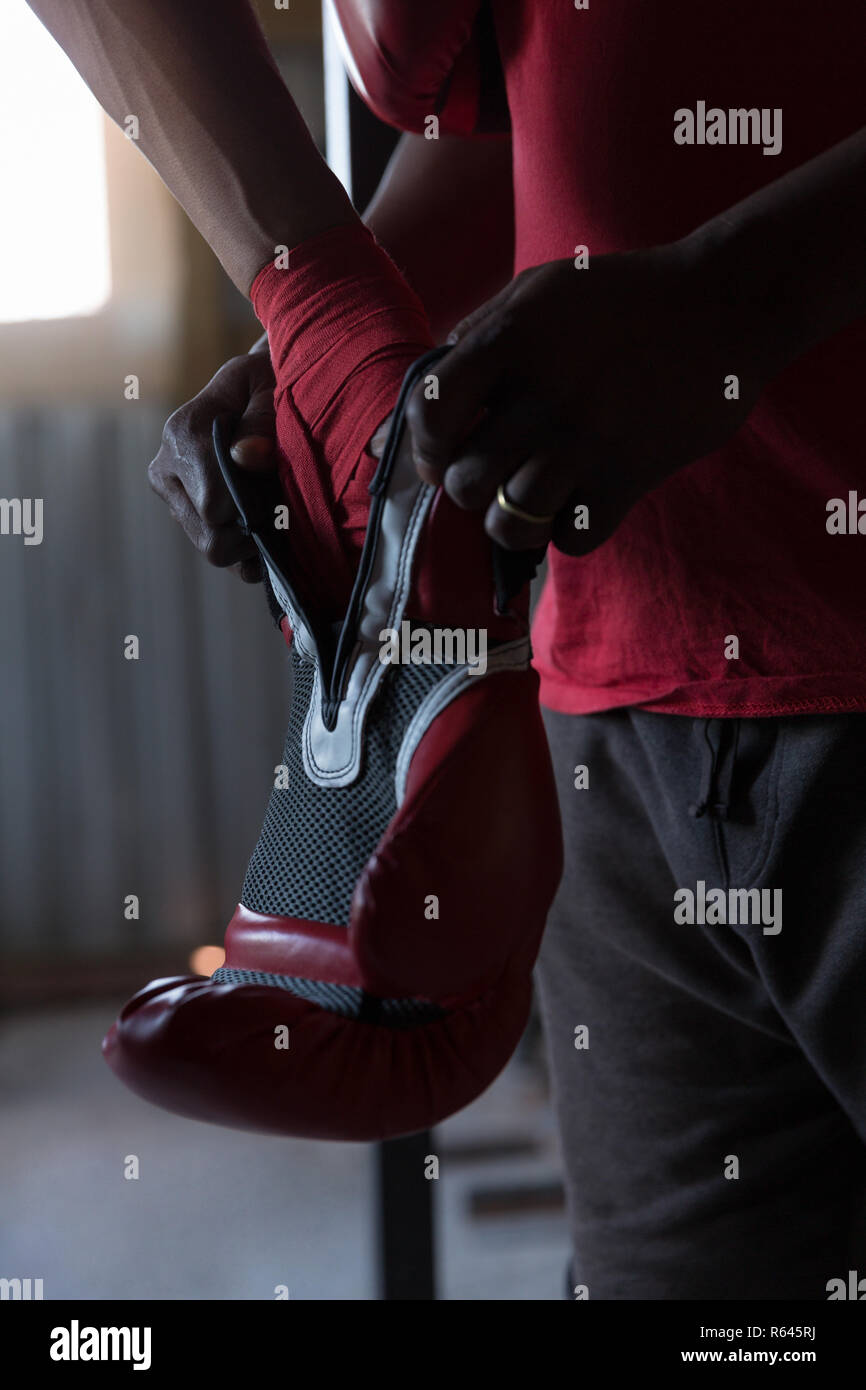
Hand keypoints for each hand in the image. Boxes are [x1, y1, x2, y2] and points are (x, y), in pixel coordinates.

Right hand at [148, 349, 276, 581]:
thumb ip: (262, 420)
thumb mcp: (273, 387)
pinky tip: (267, 528)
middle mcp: (166, 469)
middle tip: (280, 500)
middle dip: (253, 527)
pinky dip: (248, 551)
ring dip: (251, 536)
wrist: (259, 389)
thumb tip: (245, 456)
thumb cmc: (269, 384)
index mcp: (183, 435)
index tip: (278, 487)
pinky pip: (220, 555)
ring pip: (214, 548)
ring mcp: (173, 497)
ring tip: (272, 504)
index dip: (255, 507)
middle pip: (210, 537)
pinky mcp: (185, 514)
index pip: (214, 504)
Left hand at [406, 238, 771, 554]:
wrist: (724, 304)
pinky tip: (576, 503)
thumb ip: (478, 334)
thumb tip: (424, 392)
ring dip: (511, 520)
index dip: (424, 445)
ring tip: (528, 500)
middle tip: (492, 476)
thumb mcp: (538, 290)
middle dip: (468, 489)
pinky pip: (571, 540)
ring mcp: (587, 441)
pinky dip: (566, 533)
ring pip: (510, 522)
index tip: (442, 452)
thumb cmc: (621, 298)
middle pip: (465, 482)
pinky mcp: (629, 476)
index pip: (429, 414)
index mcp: (510, 341)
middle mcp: (542, 394)